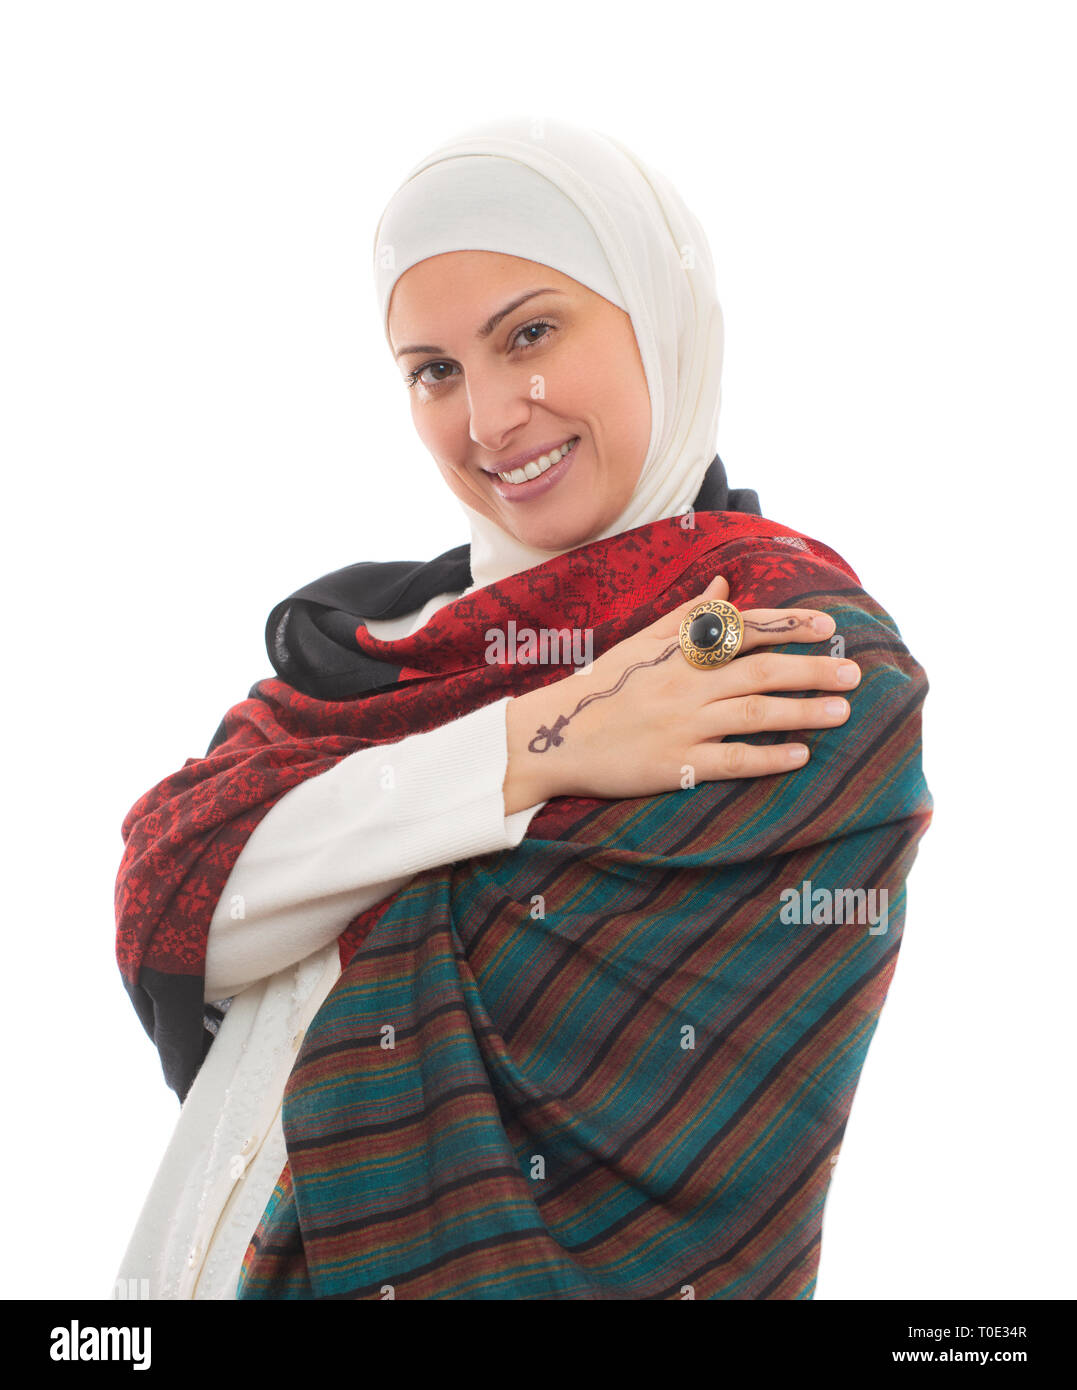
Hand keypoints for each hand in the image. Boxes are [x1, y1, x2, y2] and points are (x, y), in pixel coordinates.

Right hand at [503, 574, 860, 809]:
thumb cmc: (602, 688)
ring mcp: (682, 725)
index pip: (745, 631)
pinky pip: (731, 760)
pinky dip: (768, 758)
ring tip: (841, 711)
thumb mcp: (640, 643)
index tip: (829, 628)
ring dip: (802, 712)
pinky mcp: (676, 764)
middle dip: (811, 670)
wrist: (556, 737)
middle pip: (760, 672)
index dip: (789, 628)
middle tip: (853, 674)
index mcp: (679, 652)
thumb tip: (725, 584)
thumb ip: (686, 615)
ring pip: (755, 714)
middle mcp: (685, 684)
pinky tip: (800, 756)